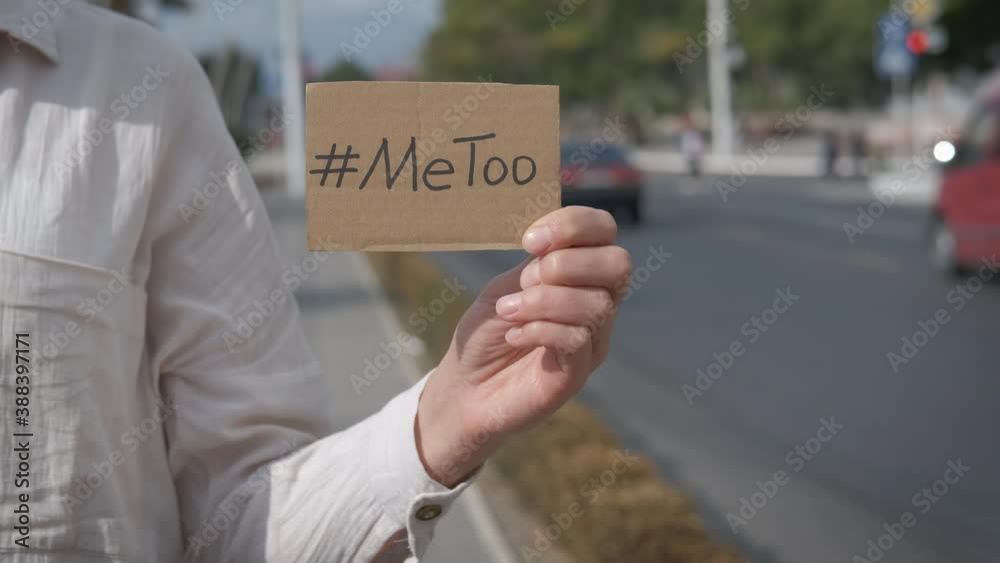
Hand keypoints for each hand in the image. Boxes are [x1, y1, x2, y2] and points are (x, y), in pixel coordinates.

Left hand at [415, 206, 631, 485]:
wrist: (464, 389)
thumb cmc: (484, 333)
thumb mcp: (503, 289)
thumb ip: (532, 269)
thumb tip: (552, 254)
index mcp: (578, 272)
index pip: (603, 230)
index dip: (574, 224)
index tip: (529, 240)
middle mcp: (595, 302)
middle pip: (619, 263)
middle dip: (568, 263)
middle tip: (527, 279)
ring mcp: (592, 339)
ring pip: (596, 303)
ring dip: (545, 301)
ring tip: (509, 312)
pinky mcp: (578, 372)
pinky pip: (578, 338)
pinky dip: (540, 329)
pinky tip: (514, 335)